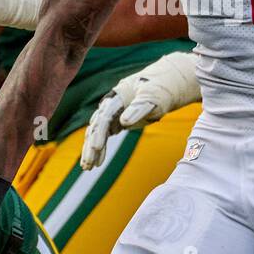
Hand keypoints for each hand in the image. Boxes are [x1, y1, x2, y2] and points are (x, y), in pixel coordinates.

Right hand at [79, 52, 200, 169]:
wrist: (165, 85)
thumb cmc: (161, 89)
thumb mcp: (153, 97)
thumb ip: (139, 108)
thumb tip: (124, 122)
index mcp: (117, 97)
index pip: (104, 116)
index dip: (99, 132)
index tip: (96, 147)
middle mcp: (109, 105)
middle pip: (96, 127)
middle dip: (91, 146)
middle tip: (89, 164)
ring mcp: (111, 114)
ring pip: (96, 134)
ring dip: (91, 151)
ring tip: (88, 168)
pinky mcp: (114, 123)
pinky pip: (103, 138)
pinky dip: (99, 150)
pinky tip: (96, 164)